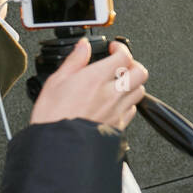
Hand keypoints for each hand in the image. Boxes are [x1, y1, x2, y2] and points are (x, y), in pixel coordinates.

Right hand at [29, 38, 147, 131]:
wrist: (59, 146)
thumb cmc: (53, 117)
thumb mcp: (56, 82)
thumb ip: (74, 61)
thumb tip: (83, 46)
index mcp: (97, 78)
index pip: (124, 56)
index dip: (121, 48)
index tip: (113, 48)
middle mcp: (112, 93)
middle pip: (140, 72)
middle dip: (133, 65)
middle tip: (121, 64)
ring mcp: (118, 110)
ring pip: (139, 91)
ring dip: (132, 83)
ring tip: (119, 83)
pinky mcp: (119, 126)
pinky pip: (132, 110)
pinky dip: (128, 103)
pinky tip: (115, 103)